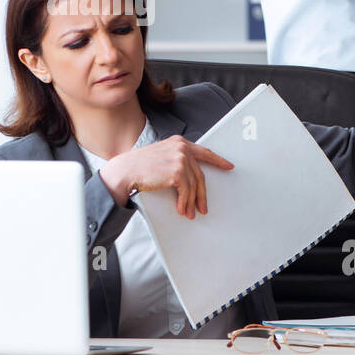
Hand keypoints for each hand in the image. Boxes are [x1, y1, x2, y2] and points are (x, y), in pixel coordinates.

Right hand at [97, 135, 233, 220]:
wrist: (126, 171)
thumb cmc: (139, 166)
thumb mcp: (161, 155)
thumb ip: (176, 159)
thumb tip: (190, 177)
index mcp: (179, 142)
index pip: (204, 151)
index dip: (217, 160)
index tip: (228, 166)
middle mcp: (182, 148)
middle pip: (199, 174)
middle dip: (202, 194)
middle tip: (203, 206)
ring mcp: (180, 158)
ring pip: (194, 185)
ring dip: (191, 202)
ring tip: (190, 212)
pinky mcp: (177, 171)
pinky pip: (186, 191)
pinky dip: (185, 203)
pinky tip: (182, 209)